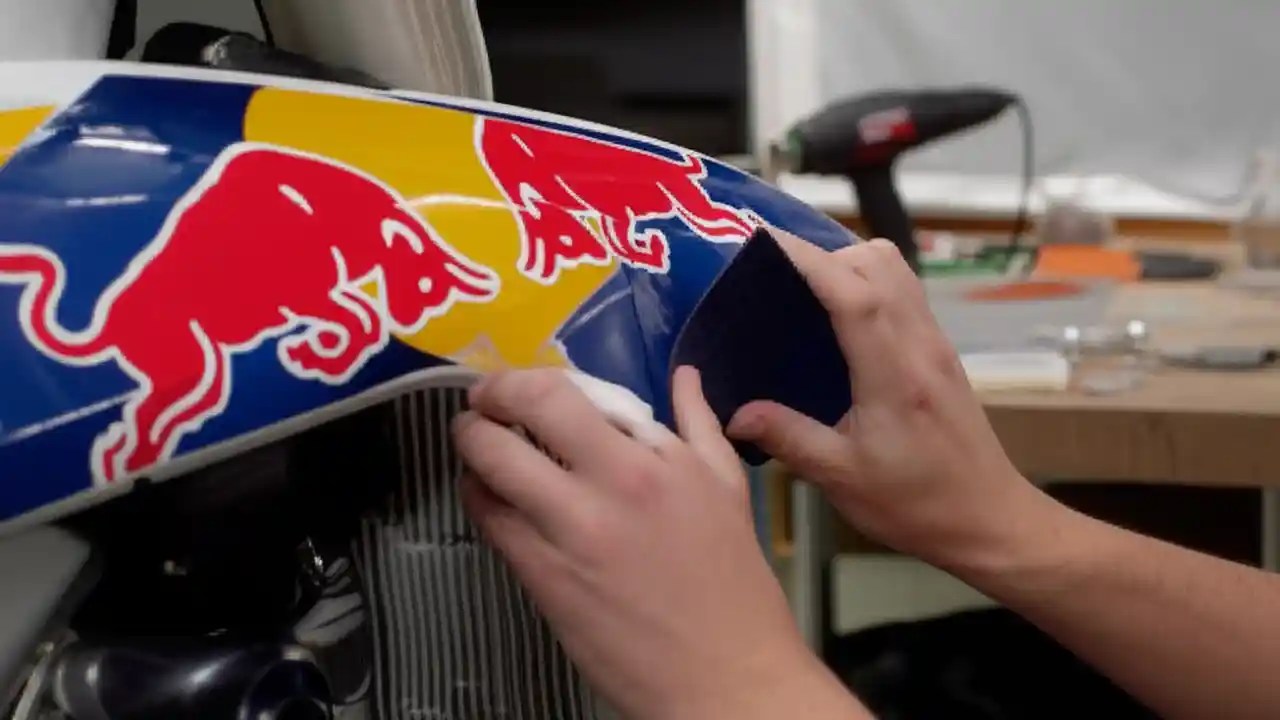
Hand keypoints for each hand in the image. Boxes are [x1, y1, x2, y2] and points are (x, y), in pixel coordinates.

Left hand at [452, 366, 864, 719]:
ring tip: (477, 451)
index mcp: (650, 461)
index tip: (510, 386)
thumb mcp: (726, 488)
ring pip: (487, 473)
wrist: (727, 677)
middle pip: (510, 422)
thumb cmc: (734, 583)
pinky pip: (490, 524)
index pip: (558, 394)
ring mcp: (566, 537)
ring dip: (472, 453)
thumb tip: (686, 376)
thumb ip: (699, 423)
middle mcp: (603, 490)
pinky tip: (490, 498)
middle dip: (481, 408)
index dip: (517, 381)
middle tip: (479, 411)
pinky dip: (480, 501)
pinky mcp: (543, 581)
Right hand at [727, 232, 1060, 570]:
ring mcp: (934, 343)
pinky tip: (837, 316)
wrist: (989, 520)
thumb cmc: (918, 505)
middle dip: (822, 254)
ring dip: (848, 263)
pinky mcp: (939, 351)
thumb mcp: (842, 478)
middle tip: (775, 275)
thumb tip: (734, 414)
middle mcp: (919, 344)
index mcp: (894, 374)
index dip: (808, 258)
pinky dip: (867, 282)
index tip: (763, 241)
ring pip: (895, 269)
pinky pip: (903, 291)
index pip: (853, 293)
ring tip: (803, 288)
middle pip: (876, 263)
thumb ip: (788, 438)